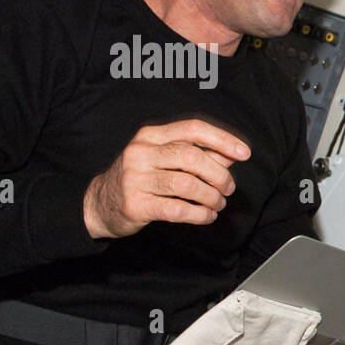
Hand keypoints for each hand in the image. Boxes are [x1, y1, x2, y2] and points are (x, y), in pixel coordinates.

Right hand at [83, 119, 249, 238]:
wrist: (99, 204)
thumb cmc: (141, 178)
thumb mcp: (164, 158)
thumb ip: (198, 153)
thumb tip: (232, 153)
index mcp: (150, 136)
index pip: (192, 128)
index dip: (222, 139)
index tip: (245, 153)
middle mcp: (140, 153)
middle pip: (192, 157)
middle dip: (219, 174)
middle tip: (228, 188)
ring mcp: (135, 179)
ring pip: (187, 185)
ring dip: (212, 197)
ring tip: (218, 204)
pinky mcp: (135, 205)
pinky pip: (177, 209)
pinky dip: (200, 214)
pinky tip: (207, 216)